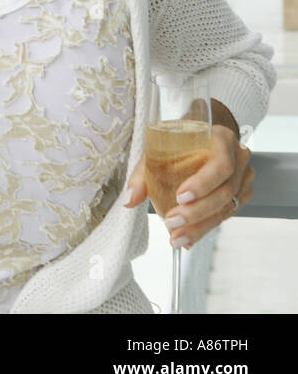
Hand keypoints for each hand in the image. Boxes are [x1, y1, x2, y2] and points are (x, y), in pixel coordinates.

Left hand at [124, 124, 254, 248]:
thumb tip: (129, 200)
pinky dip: (206, 227)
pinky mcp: (242, 193)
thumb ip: (143, 173)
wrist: (202, 136)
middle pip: (225, 190)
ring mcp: (243, 177)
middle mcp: (238, 158)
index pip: (220, 164)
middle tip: (172, 222)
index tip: (180, 196)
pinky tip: (189, 237)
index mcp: (222, 139)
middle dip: (197, 211)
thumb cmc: (181, 140)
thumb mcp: (159, 148)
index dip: (203, 183)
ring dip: (201, 226)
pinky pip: (227, 213)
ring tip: (177, 236)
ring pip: (227, 206)